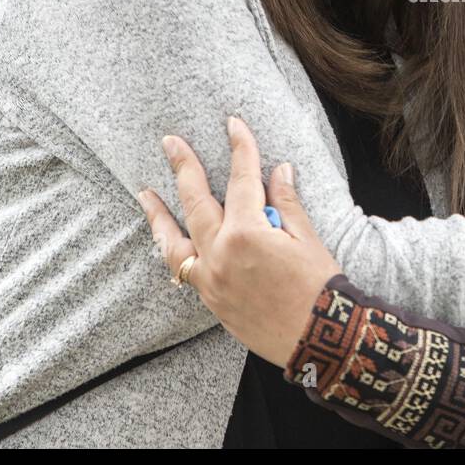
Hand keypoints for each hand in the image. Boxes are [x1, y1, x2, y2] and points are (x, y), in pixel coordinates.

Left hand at [137, 115, 340, 366]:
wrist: (319, 340)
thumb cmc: (320, 288)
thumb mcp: (307, 239)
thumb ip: (285, 203)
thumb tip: (278, 171)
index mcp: (246, 233)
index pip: (241, 179)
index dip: (240, 148)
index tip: (234, 124)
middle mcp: (220, 255)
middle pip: (195, 202)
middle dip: (184, 168)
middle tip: (171, 143)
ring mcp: (211, 280)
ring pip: (174, 243)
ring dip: (159, 216)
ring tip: (144, 194)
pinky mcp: (211, 301)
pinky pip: (182, 271)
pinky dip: (173, 252)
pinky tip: (169, 242)